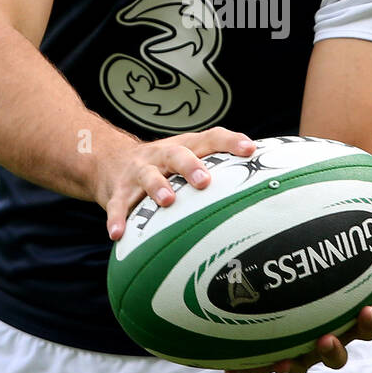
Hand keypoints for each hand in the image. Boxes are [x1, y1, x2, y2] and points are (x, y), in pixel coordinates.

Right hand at [100, 126, 255, 238]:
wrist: (109, 161)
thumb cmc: (164, 167)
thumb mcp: (186, 160)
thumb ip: (217, 171)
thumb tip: (262, 190)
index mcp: (184, 147)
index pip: (210, 138)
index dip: (230, 142)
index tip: (250, 149)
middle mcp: (161, 155)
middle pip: (177, 154)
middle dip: (191, 165)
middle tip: (205, 181)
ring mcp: (138, 171)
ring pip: (148, 176)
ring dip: (157, 187)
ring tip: (167, 201)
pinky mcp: (118, 190)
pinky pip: (117, 205)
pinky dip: (117, 218)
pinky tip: (118, 234)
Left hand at [223, 263, 371, 372]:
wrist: (263, 302)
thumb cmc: (312, 286)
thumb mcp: (336, 274)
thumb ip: (369, 270)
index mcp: (342, 323)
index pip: (362, 329)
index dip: (366, 325)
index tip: (367, 310)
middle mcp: (320, 343)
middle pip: (333, 355)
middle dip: (331, 351)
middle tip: (325, 340)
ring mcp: (293, 353)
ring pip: (298, 368)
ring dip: (293, 366)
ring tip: (282, 360)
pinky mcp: (264, 358)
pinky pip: (259, 369)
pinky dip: (251, 369)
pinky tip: (236, 369)